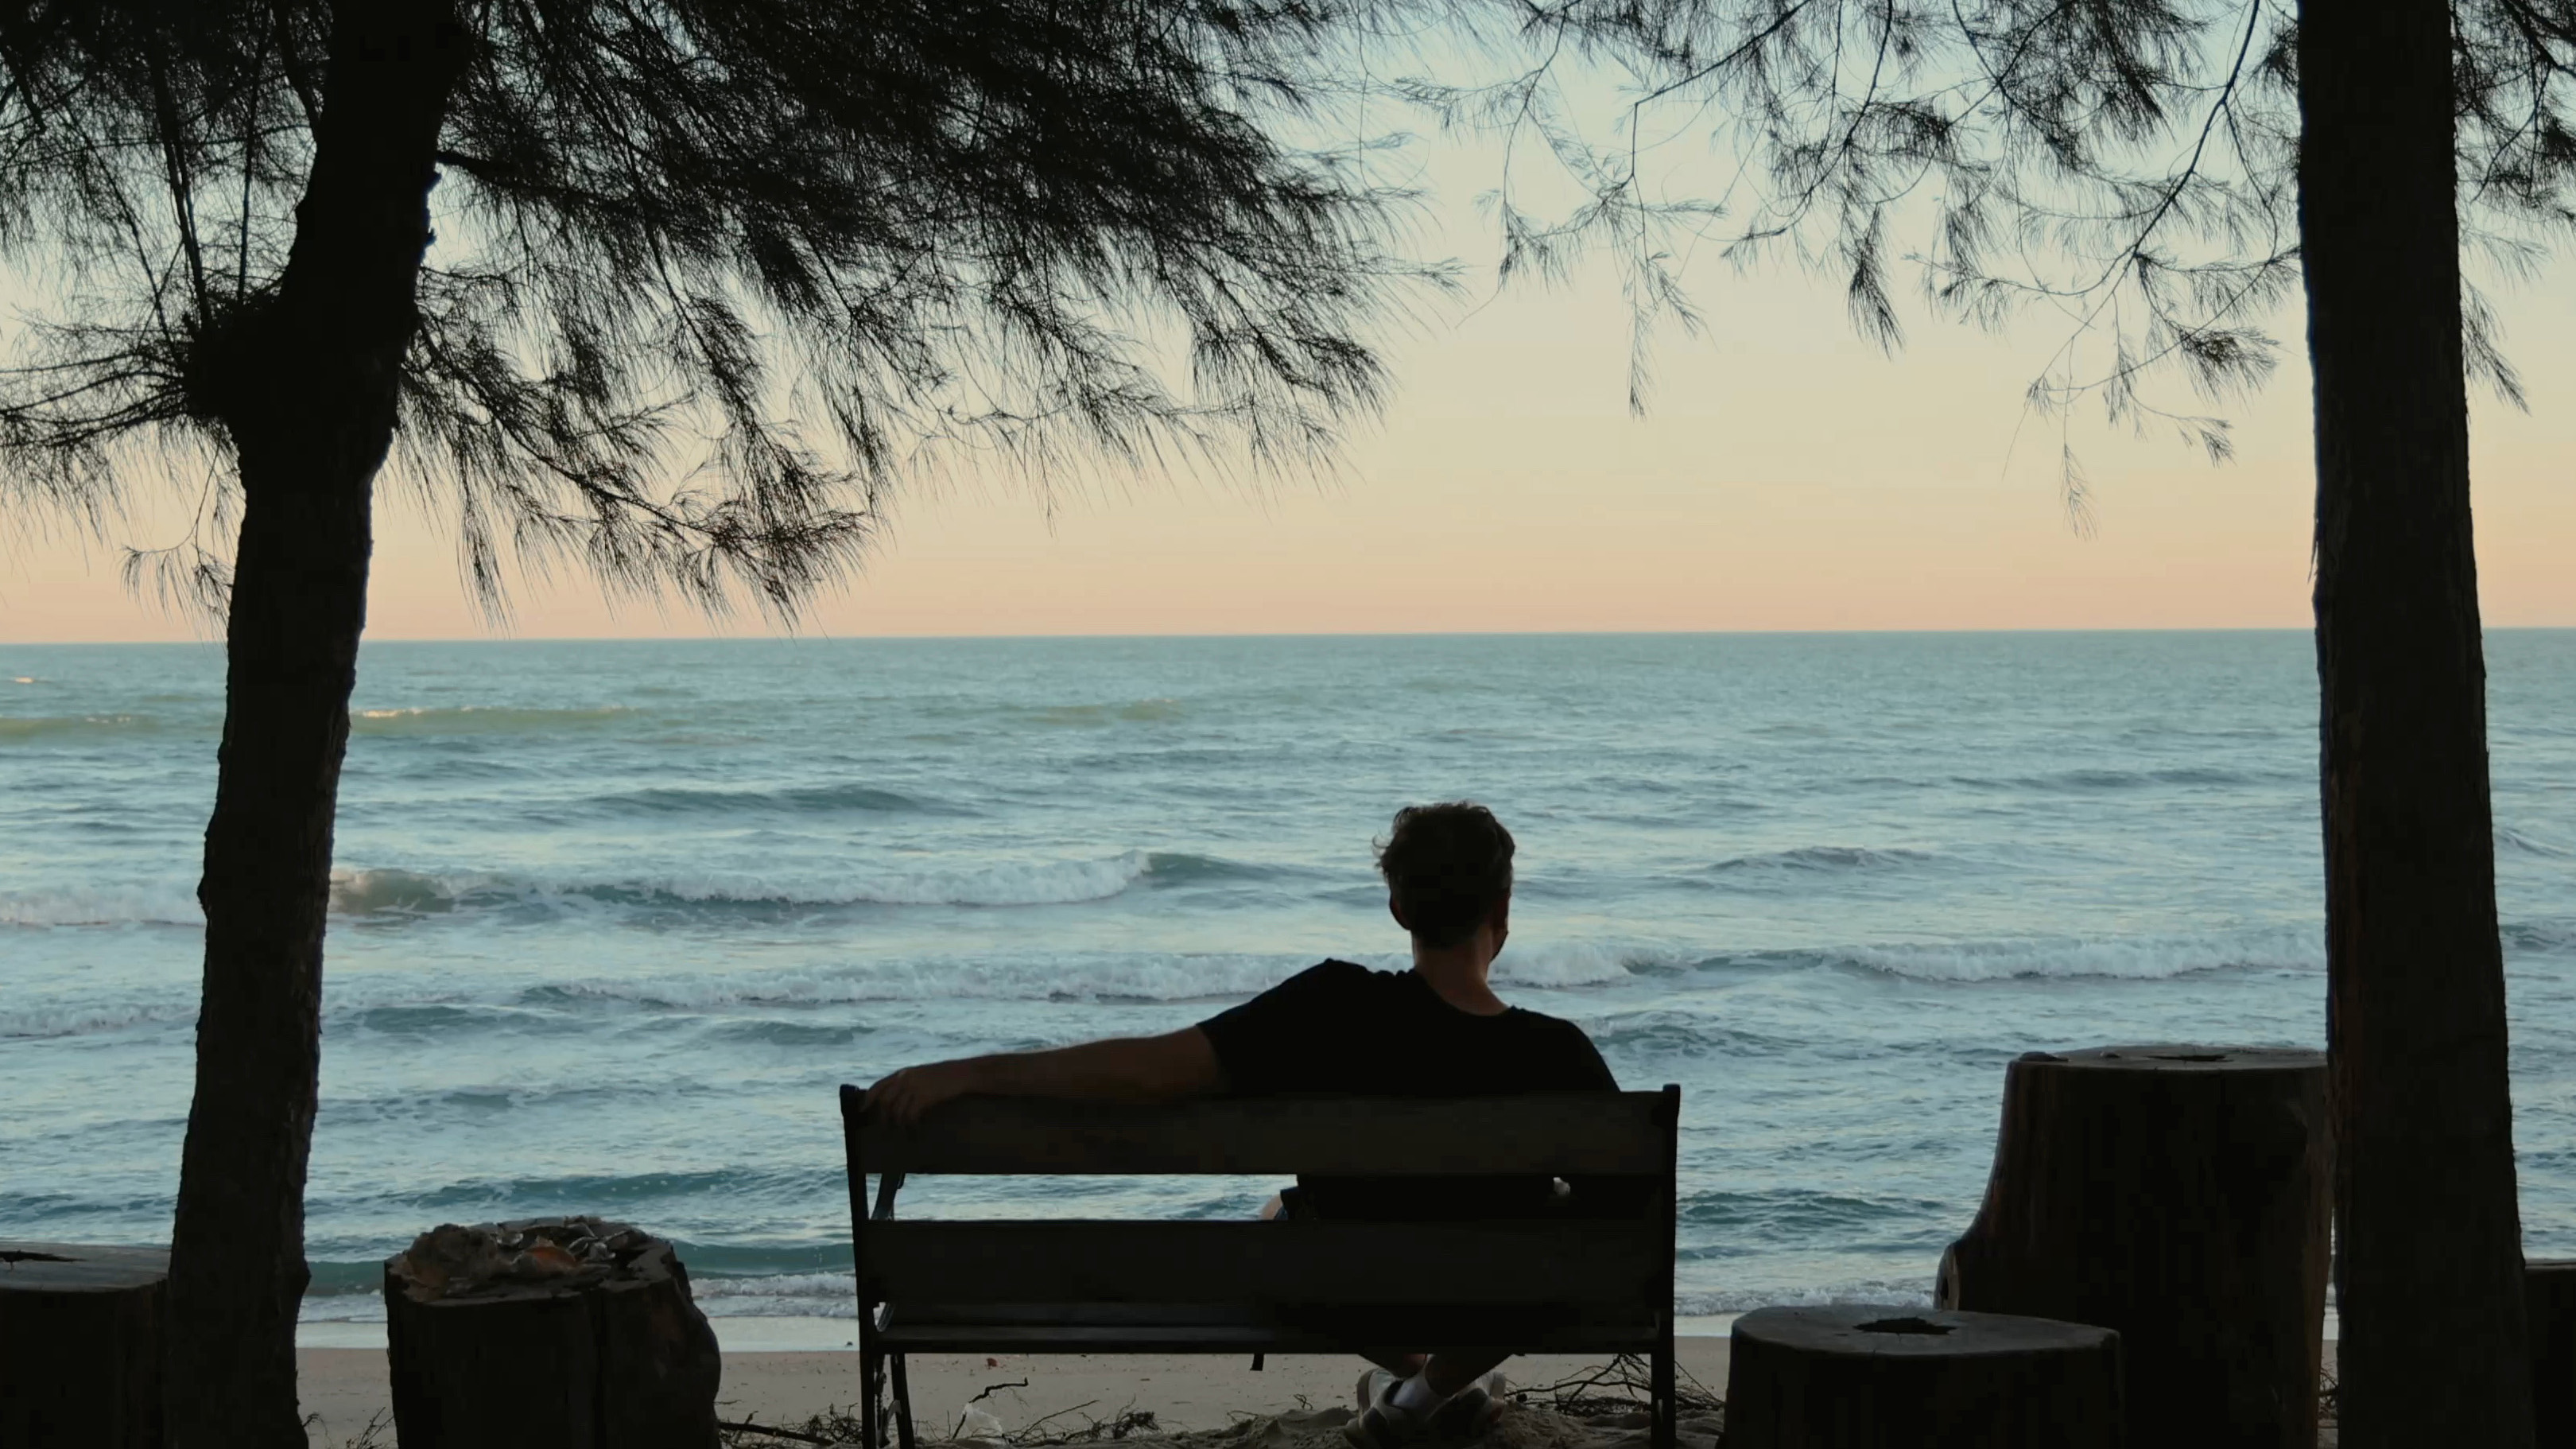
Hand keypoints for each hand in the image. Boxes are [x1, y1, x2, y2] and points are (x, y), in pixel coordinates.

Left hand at [865, 1059, 981, 1126]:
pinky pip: (911, 1116)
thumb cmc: (944, 1075)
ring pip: (897, 1111)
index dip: (868, 1099)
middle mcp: (905, 1079)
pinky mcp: (924, 1097)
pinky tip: (915, 1132)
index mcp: (902, 1073)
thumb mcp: (922, 1074)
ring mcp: (914, 1087)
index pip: (878, 1086)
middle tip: (884, 1129)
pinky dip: (911, 1127)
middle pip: (885, 1101)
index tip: (862, 1110)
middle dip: (883, 1117)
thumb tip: (895, 1099)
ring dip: (899, 1126)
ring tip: (904, 1134)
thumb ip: (907, 1082)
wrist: (962, 1074)